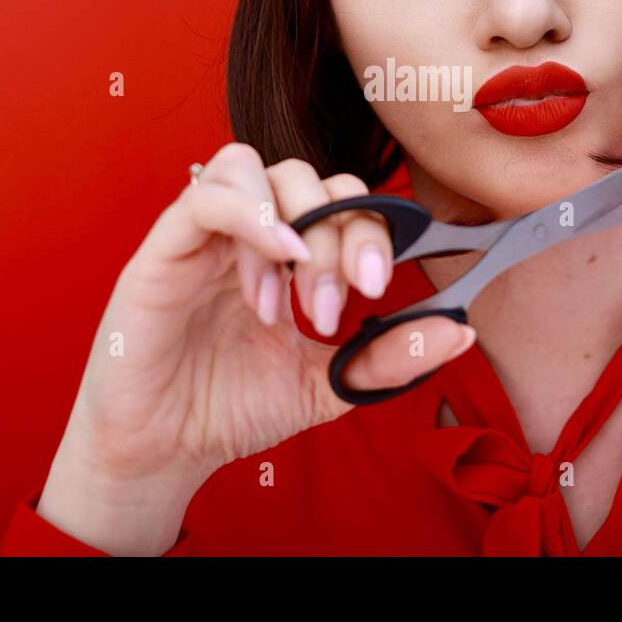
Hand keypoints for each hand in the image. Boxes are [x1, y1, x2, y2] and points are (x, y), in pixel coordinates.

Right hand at [38, 143, 475, 553]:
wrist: (161, 454)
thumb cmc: (231, 409)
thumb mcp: (326, 385)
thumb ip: (388, 356)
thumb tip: (460, 329)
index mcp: (289, 254)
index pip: (342, 201)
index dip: (371, 230)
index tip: (377, 289)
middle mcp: (249, 232)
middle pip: (309, 177)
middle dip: (339, 233)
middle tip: (337, 304)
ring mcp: (205, 234)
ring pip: (258, 168)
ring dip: (294, 224)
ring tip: (294, 301)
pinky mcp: (163, 249)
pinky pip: (204, 196)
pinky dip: (248, 216)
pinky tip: (273, 263)